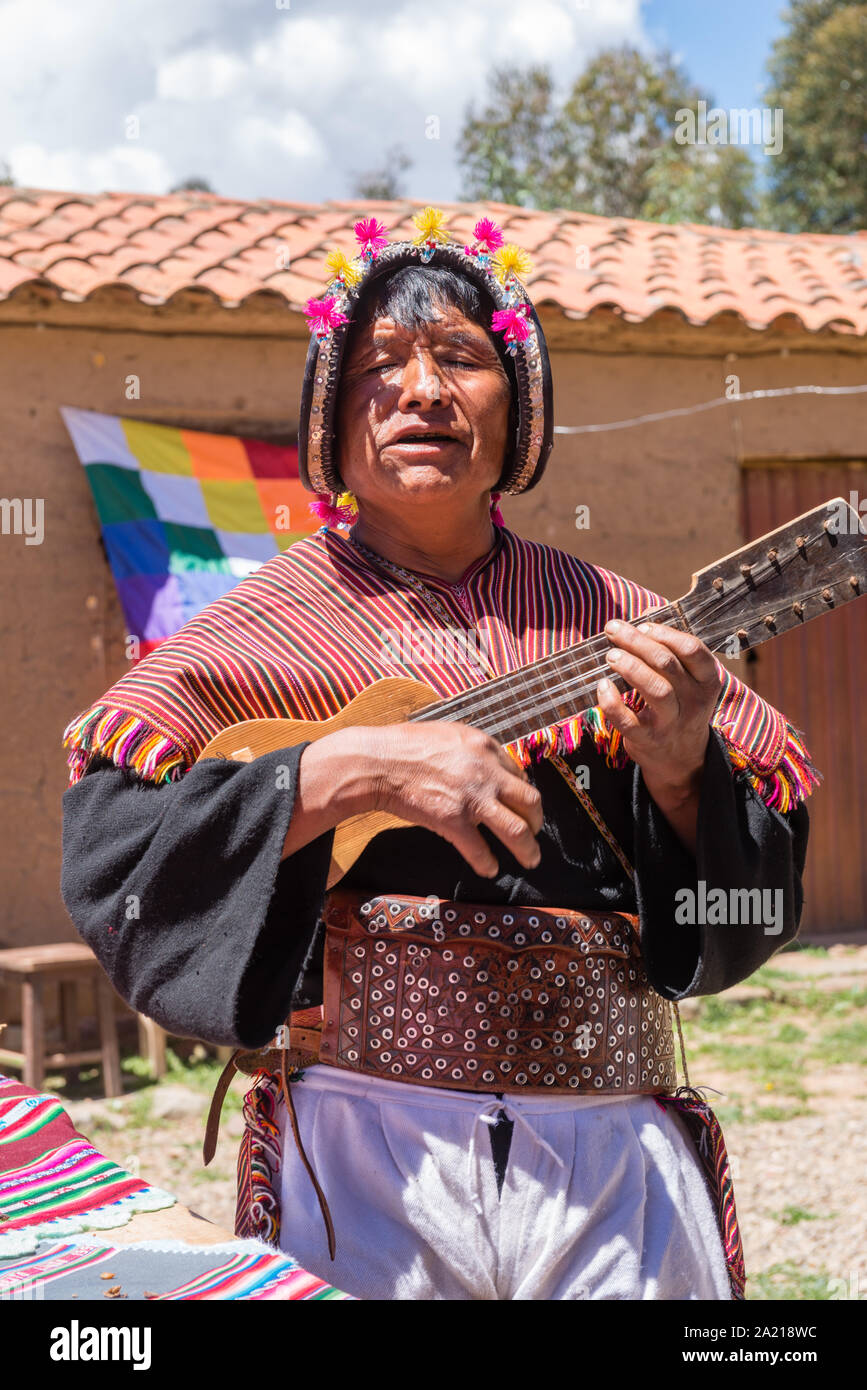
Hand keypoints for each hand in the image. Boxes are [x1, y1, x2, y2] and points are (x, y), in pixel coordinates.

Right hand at [350, 721, 543, 877]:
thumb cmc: (405, 746)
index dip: (521, 794)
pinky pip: (480, 850)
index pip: (519, 775)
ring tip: (530, 860)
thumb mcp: (448, 734)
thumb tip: (488, 768)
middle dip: (537, 822)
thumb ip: (473, 751)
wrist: (376, 762)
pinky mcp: (452, 821)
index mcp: (485, 748)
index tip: (519, 805)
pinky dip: (487, 863)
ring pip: (517, 830)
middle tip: (534, 832)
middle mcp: (486, 772)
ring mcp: (471, 798)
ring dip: (528, 849)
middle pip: (530, 802)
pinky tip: (489, 869)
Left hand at [598, 619, 722, 799]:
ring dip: (630, 667)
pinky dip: (613, 703)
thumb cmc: (679, 707)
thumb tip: (644, 614)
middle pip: (668, 664)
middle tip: (614, 631)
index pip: (692, 649)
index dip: (665, 633)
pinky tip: (602, 686)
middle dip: (638, 643)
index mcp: (707, 680)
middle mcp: (694, 701)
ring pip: (656, 690)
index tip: (642, 625)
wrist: (681, 760)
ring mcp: (672, 723)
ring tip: (610, 656)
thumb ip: (670, 650)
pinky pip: (629, 721)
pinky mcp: (648, 740)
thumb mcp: (688, 681)